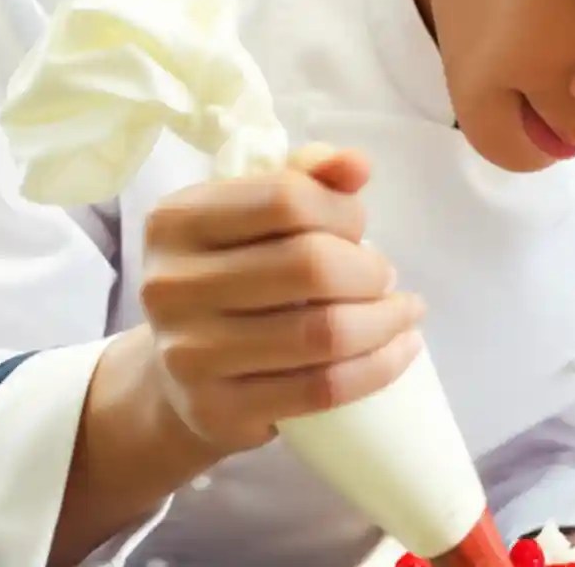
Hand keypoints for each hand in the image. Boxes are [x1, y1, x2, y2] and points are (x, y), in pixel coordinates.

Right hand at [135, 143, 424, 456]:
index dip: (343, 211)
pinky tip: (400, 351)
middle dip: (371, 271)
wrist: (177, 378)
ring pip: (324, 332)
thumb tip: (357, 164)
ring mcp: (190, 354)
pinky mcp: (219, 410)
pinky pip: (323, 389)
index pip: (287, 197)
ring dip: (385, 321)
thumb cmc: (231, 278)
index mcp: (176, 220)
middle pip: (311, 265)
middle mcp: (171, 285)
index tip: (358, 229)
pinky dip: (378, 367)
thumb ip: (305, 179)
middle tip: (385, 278)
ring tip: (402, 313)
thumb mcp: (253, 217)